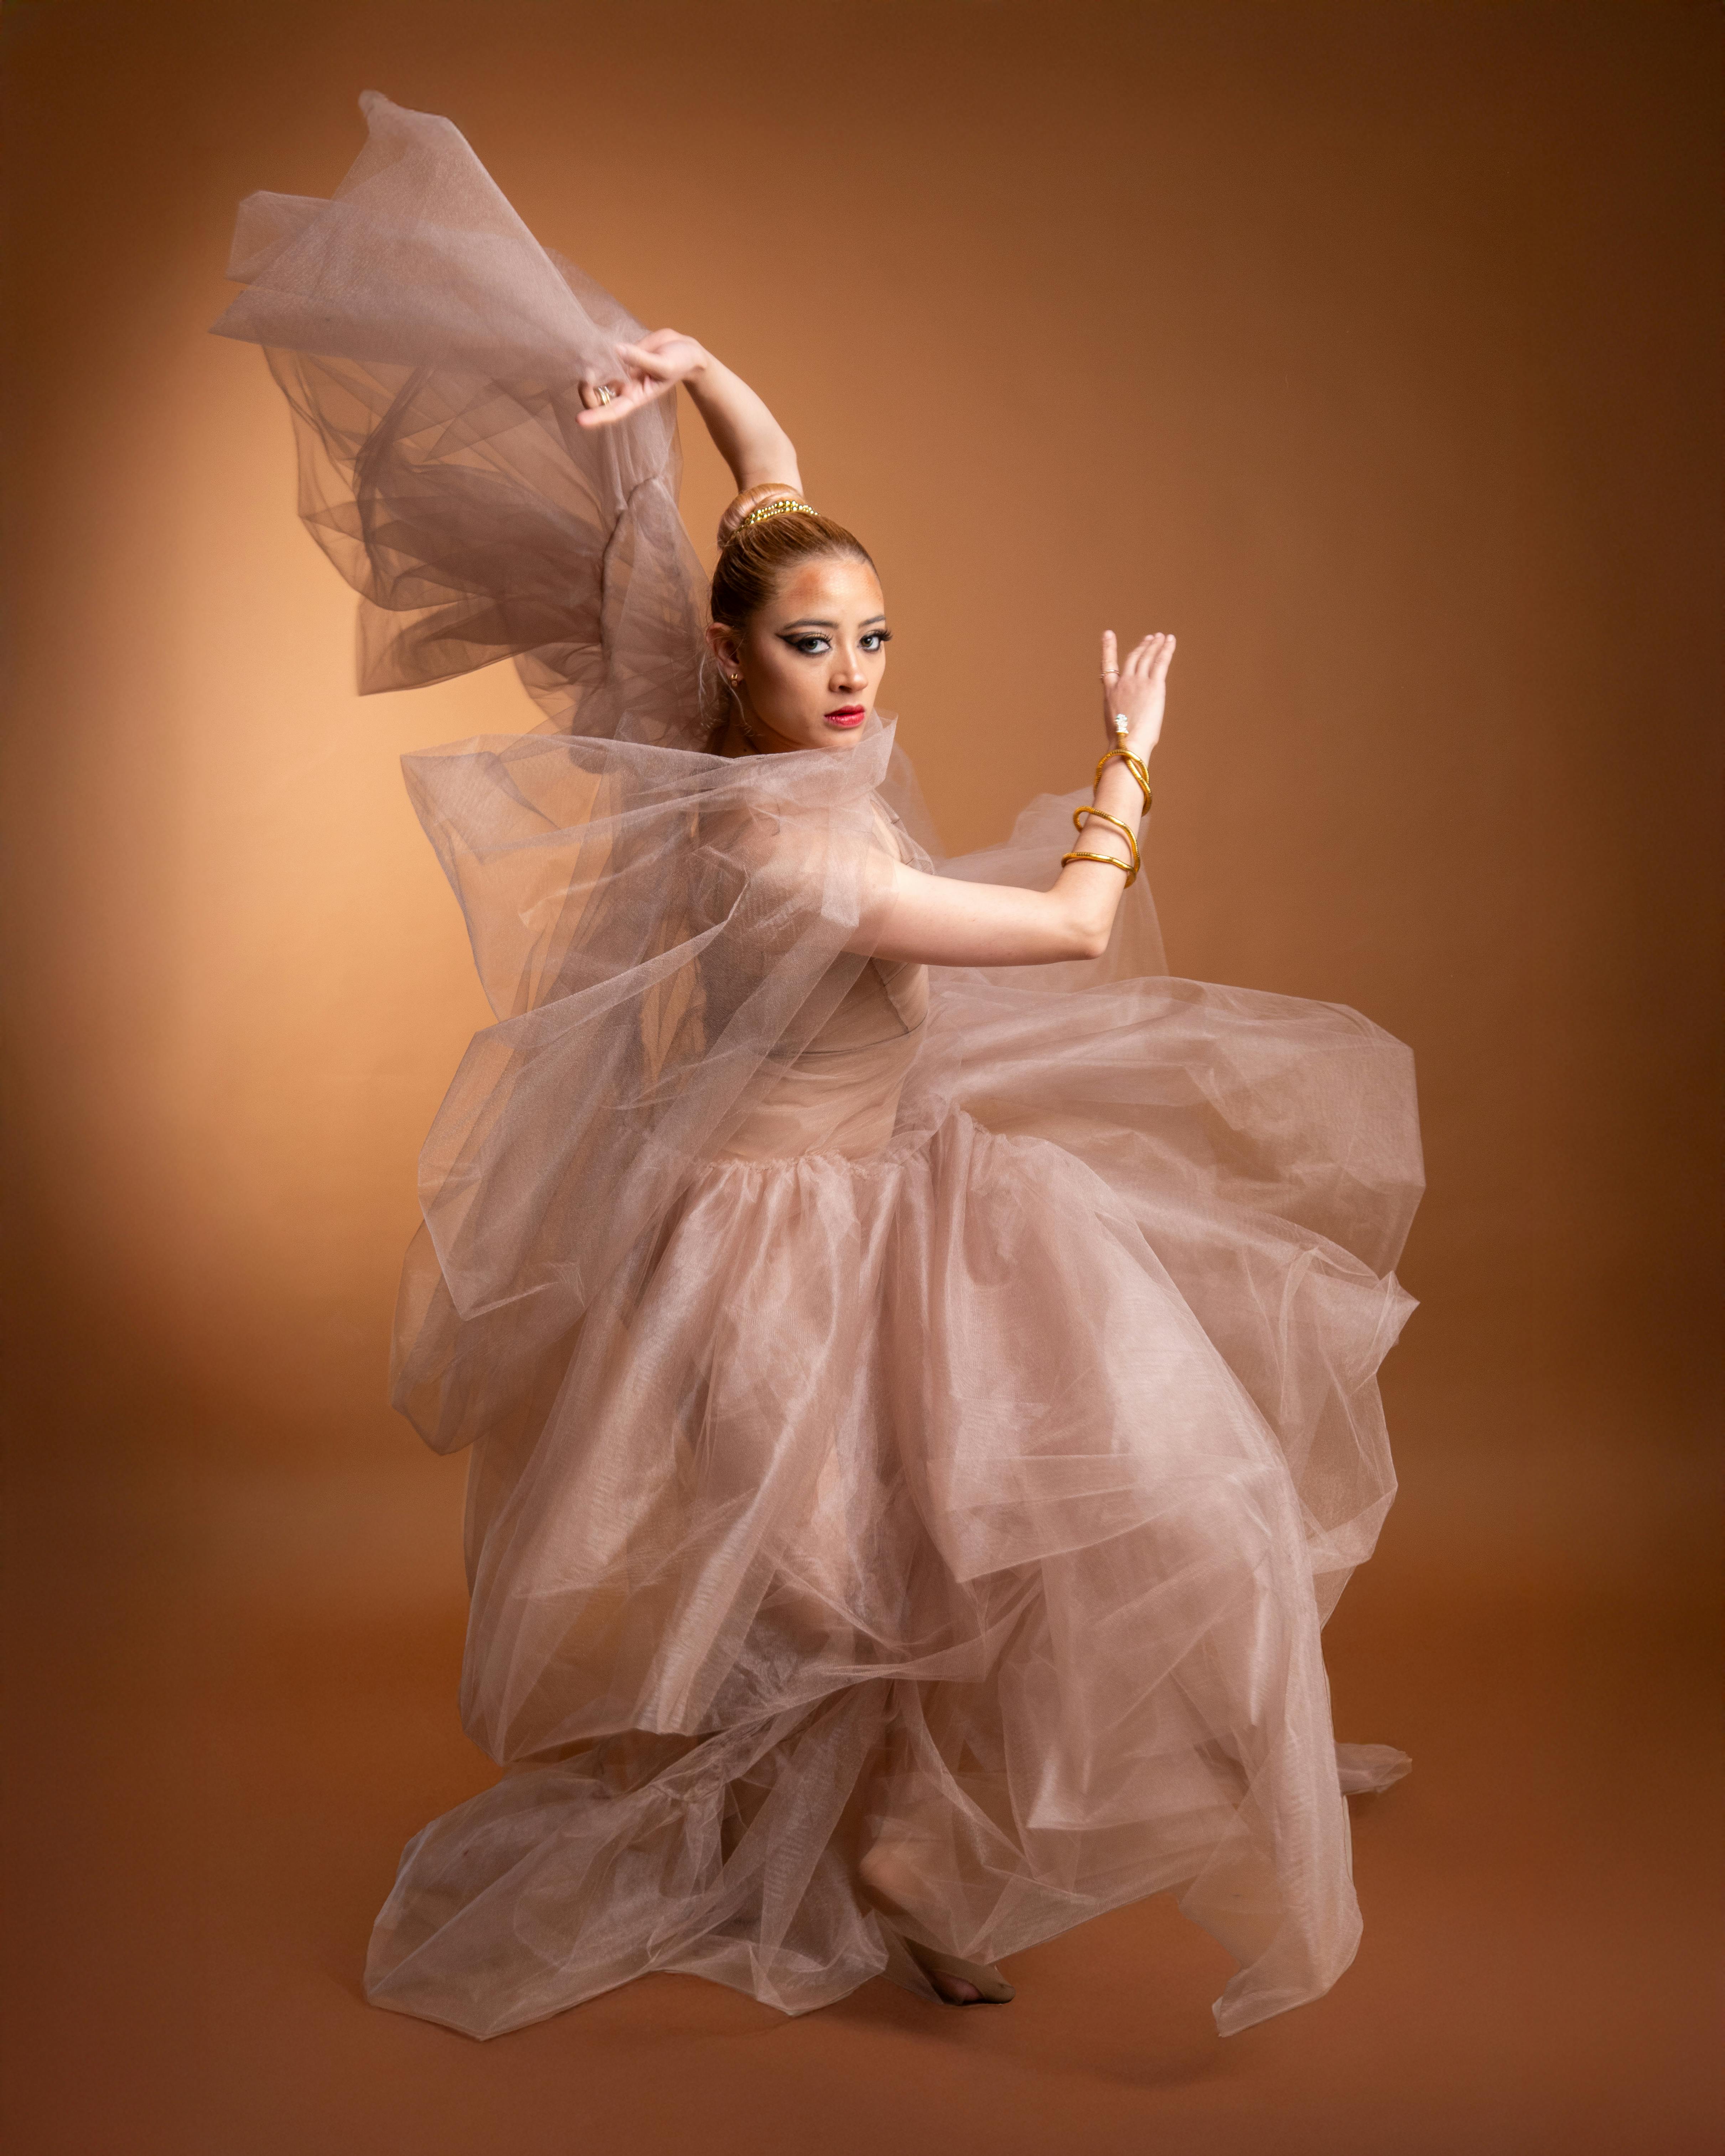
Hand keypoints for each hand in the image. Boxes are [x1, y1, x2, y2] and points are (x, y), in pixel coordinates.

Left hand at [575, 328, 706, 426]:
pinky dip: (595, 356)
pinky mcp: (620, 356)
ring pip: (595, 379)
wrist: (685, 350)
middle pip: (597, 398)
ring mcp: (621, 372)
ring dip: (588, 372)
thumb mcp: (665, 364)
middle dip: (586, 390)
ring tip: (591, 357)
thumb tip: (617, 350)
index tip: (579, 420)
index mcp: (636, 397)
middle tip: (588, 374)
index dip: (596, 417)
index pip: (613, 411)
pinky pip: (602, 359)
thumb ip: (641, 359)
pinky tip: (596, 348)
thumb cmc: (680, 362)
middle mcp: (625, 387)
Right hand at [1099, 629, 1175, 763]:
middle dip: (1141, 646)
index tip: (1108, 634)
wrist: (1127, 743)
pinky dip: (1166, 649)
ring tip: (1161, 637)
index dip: (1108, 648)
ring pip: (1147, 657)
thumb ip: (1121, 711)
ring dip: (1155, 644)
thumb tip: (1128, 718)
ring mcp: (1138, 682)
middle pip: (1133, 658)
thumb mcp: (1115, 722)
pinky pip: (1161, 662)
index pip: (1108, 665)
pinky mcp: (1154, 685)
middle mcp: (1123, 682)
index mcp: (1110, 692)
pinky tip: (1170, 640)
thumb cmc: (1122, 741)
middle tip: (1149, 638)